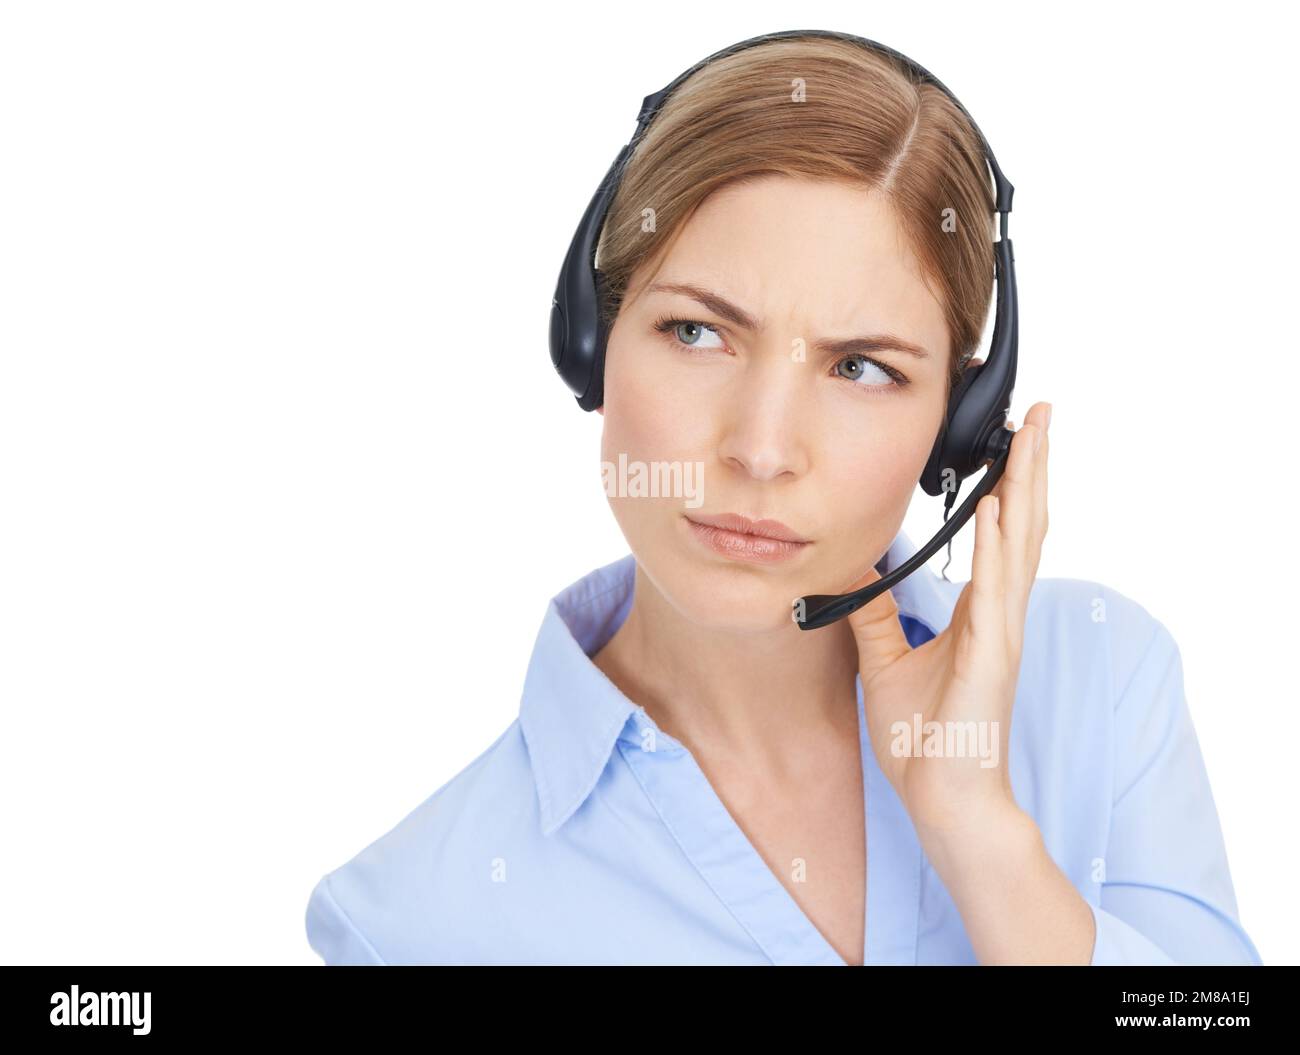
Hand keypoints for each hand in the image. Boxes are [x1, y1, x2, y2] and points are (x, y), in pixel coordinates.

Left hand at [844, 400, 1051, 839]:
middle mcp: (999, 614)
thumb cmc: (925, 740)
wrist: (943, 799)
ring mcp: (1002, 631)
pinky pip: (997, 587)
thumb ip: (874, 616)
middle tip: (1038, 412)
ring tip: (1030, 434)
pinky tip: (999, 504)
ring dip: (1026, 486)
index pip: (1001, 534)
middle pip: (1023, 524)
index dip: (1008, 485)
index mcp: (979, 614)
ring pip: (1021, 543)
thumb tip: (855, 574)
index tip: (1011, 439)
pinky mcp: (993, 654)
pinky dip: (999, 543)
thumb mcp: (885, 662)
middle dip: (1030, 466)